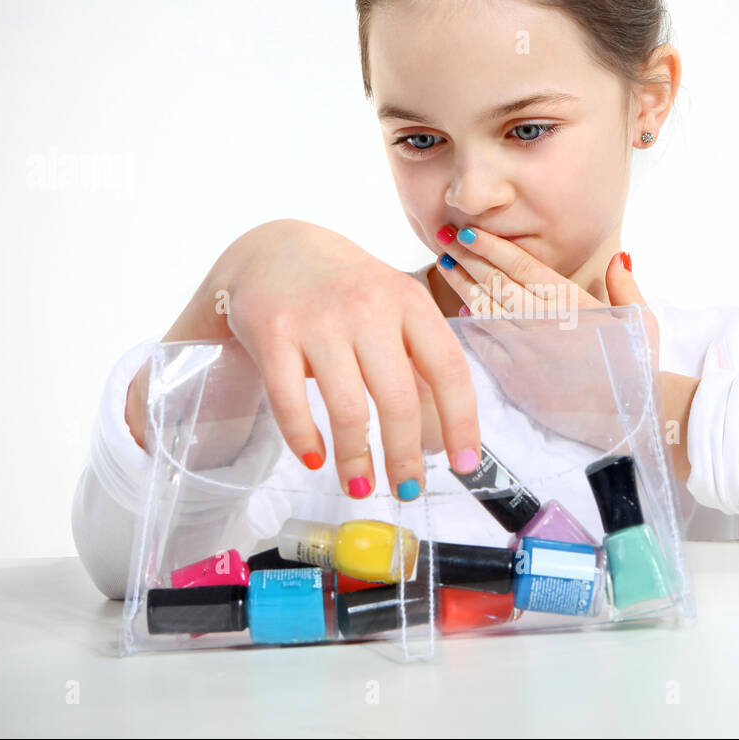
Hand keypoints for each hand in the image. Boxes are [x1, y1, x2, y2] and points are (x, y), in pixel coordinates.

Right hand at [129, 219, 481, 500]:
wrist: (274, 249)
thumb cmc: (348, 291)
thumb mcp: (393, 308)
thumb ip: (418, 359)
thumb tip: (443, 433)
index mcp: (410, 302)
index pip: (448, 368)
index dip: (462, 421)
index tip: (466, 463)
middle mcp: (368, 308)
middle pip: (398, 398)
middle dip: (405, 456)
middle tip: (408, 490)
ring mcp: (318, 320)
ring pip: (347, 408)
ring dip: (356, 459)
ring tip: (361, 486)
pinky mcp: (273, 333)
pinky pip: (291, 401)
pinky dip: (304, 439)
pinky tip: (315, 459)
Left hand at [433, 227, 660, 449]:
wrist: (627, 419)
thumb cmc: (636, 369)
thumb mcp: (642, 321)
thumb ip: (625, 286)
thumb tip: (619, 256)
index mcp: (572, 302)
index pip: (522, 265)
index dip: (493, 246)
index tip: (471, 232)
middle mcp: (544, 321)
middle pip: (496, 282)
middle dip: (467, 257)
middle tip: (444, 237)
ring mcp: (526, 349)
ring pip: (485, 309)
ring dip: (462, 285)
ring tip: (444, 265)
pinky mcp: (516, 377)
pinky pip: (485, 345)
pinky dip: (471, 327)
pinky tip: (461, 312)